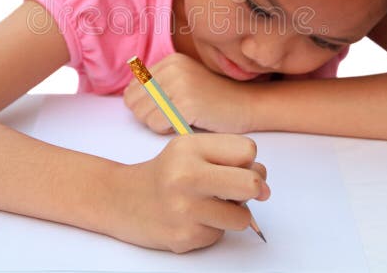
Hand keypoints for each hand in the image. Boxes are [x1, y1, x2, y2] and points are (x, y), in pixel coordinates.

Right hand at [110, 134, 269, 252]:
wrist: (121, 200)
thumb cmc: (165, 173)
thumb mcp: (190, 149)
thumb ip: (230, 159)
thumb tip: (265, 189)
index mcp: (189, 148)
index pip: (248, 150)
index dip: (246, 161)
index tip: (232, 166)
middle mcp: (185, 176)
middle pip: (251, 184)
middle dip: (253, 189)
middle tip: (237, 191)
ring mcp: (184, 210)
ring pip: (242, 217)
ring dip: (233, 213)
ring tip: (209, 205)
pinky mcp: (184, 237)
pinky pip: (221, 234)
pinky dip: (212, 228)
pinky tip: (192, 219)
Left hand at [123, 53, 253, 133]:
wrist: (248, 104)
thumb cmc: (216, 100)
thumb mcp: (186, 80)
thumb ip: (158, 84)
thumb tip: (127, 95)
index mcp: (169, 61)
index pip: (132, 90)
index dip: (145, 107)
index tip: (166, 110)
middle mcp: (171, 68)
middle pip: (133, 103)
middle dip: (149, 116)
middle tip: (172, 118)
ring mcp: (178, 84)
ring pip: (143, 115)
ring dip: (158, 125)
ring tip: (180, 120)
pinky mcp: (185, 103)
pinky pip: (156, 125)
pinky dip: (167, 130)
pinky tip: (185, 124)